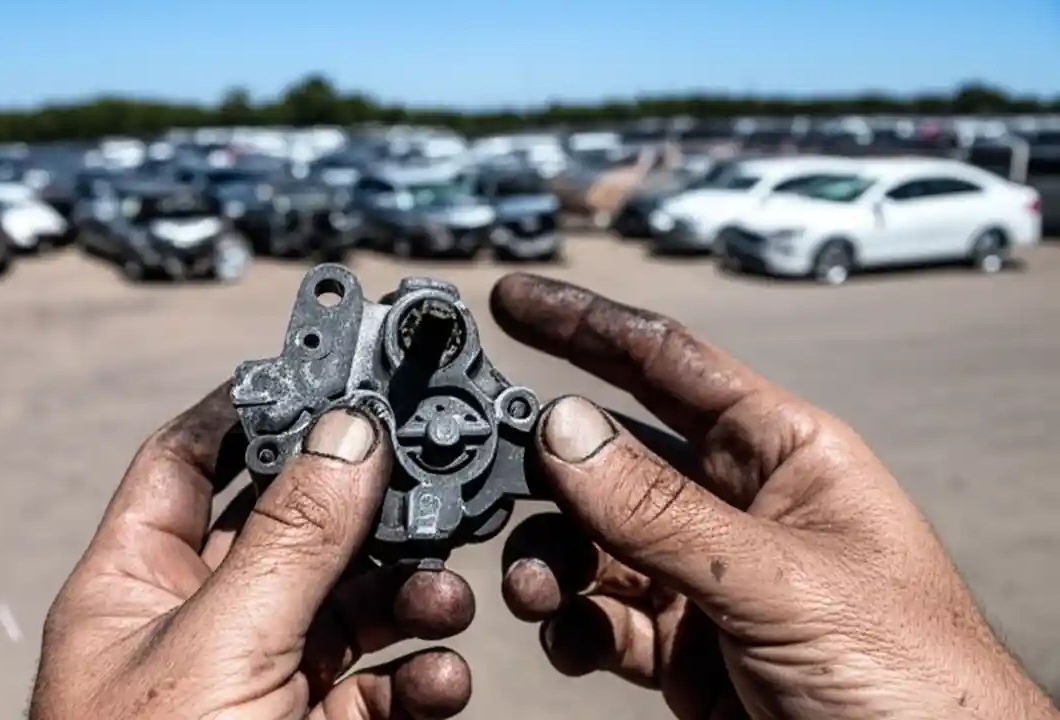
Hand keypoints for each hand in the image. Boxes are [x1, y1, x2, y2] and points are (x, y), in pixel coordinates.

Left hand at [30, 384, 474, 718]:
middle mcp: (201, 625)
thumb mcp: (221, 647)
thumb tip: (349, 431)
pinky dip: (421, 680)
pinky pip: (382, 688)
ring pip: (354, 607)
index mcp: (138, 585)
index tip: (331, 368)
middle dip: (368, 508)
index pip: (192, 459)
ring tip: (441, 605)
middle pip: (296, 526)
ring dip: (410, 596)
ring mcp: (263, 684)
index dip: (256, 404)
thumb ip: (293, 537)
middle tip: (431, 479)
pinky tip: (437, 685)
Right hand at [491, 274, 1055, 718]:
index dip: (586, 325)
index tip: (513, 300)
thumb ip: (662, 512)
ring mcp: (709, 580)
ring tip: (533, 585)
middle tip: (482, 469)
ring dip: (550, 558)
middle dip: (547, 466)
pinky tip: (569, 637)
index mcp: (784, 455)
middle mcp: (739, 507)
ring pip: (595, 543)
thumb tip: (562, 431)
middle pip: (615, 456)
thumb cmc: (911, 679)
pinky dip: (571, 625)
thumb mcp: (780, 583)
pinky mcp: (687, 650)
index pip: (669, 365)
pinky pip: (603, 619)